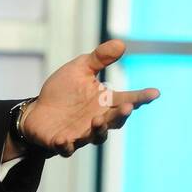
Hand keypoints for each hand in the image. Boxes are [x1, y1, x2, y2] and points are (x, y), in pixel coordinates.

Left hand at [21, 39, 159, 157]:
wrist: (37, 111)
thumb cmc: (62, 91)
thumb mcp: (80, 69)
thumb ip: (99, 58)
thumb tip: (121, 43)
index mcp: (104, 102)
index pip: (127, 99)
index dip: (141, 97)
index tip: (154, 93)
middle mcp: (97, 120)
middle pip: (114, 121)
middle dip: (120, 116)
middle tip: (126, 108)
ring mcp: (80, 134)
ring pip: (95, 137)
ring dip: (98, 130)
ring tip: (97, 120)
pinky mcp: (61, 143)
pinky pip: (66, 148)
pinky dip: (66, 145)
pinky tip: (63, 139)